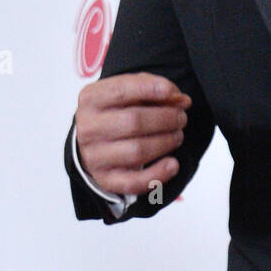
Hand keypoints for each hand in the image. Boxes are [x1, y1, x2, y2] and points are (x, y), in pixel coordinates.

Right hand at [75, 73, 190, 196]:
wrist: (94, 140)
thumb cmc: (116, 111)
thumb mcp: (129, 91)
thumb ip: (152, 88)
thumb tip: (181, 100)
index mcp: (91, 99)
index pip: (122, 90)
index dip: (153, 90)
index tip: (177, 95)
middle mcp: (88, 128)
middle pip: (133, 122)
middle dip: (166, 118)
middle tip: (181, 118)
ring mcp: (94, 156)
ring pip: (137, 151)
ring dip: (166, 142)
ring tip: (178, 135)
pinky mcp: (105, 179)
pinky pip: (133, 182)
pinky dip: (158, 174)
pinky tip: (173, 164)